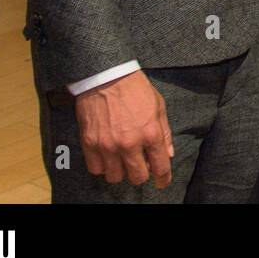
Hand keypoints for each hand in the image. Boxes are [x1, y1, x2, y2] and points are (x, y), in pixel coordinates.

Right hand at [74, 69, 173, 187]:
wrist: (106, 76)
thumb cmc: (135, 89)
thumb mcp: (158, 106)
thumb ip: (164, 133)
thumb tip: (168, 154)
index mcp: (150, 133)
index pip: (160, 167)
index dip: (163, 178)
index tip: (162, 181)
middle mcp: (130, 143)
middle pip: (137, 177)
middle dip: (142, 174)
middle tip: (141, 165)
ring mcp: (108, 145)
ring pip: (115, 177)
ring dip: (121, 171)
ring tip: (122, 158)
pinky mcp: (90, 144)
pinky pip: (96, 169)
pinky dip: (103, 166)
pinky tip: (107, 155)